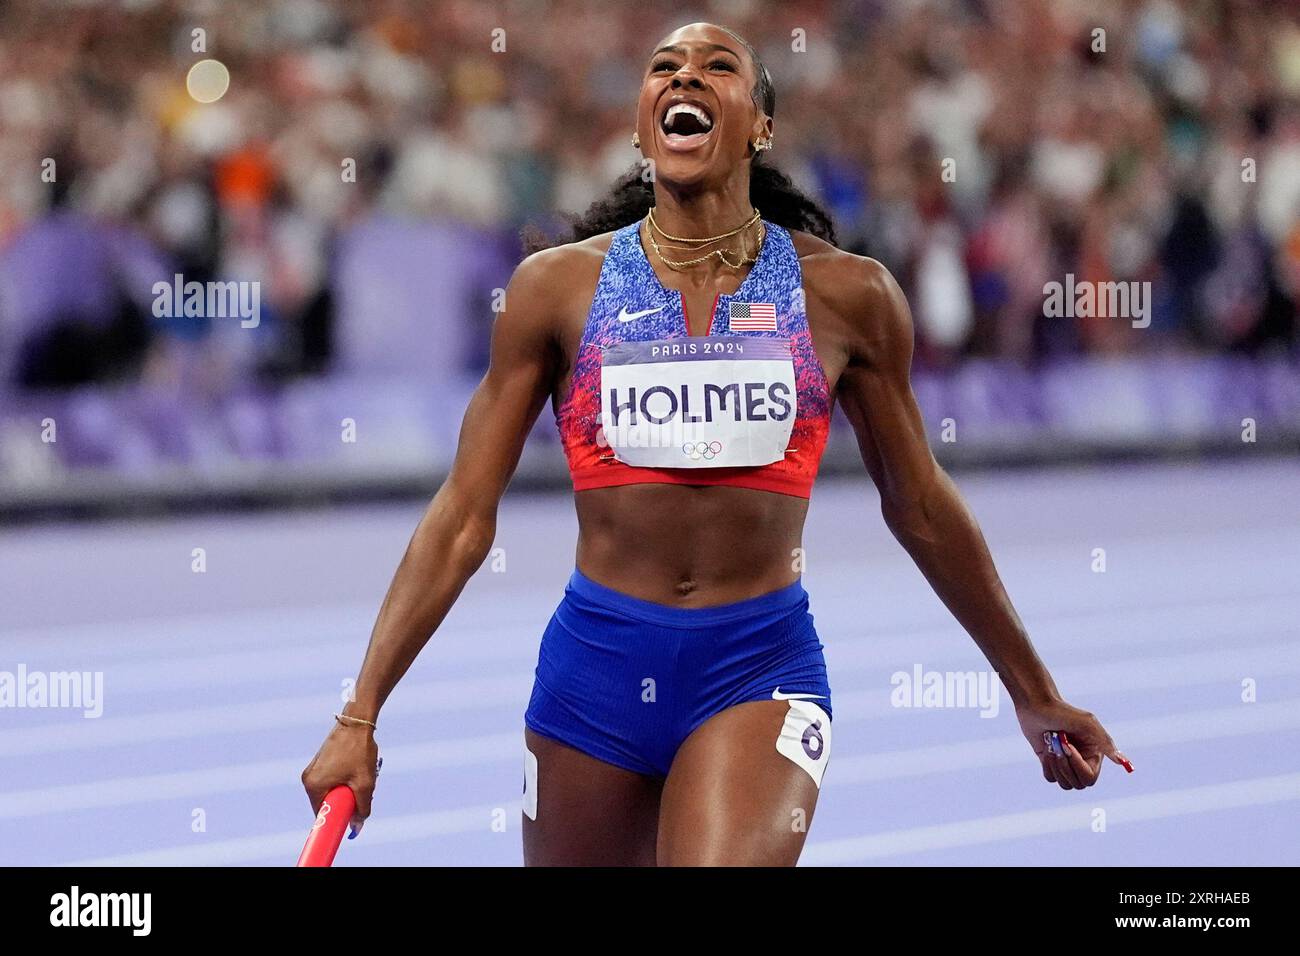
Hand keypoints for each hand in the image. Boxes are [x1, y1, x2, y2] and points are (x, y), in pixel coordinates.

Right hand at [301, 720, 379, 836]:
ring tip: (360, 774)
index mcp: (313, 786)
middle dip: (345, 801)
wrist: (357, 722)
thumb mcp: (364, 784)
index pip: (322, 815)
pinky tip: (356, 767)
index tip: (350, 819)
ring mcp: (313, 770)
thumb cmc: (359, 752)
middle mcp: (308, 779)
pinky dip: (344, 780)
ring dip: (347, 789)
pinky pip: (332, 780)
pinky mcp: (320, 762)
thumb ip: (362, 808)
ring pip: (332, 791)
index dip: (336, 820)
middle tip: (361, 789)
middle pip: (328, 803)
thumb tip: (357, 827)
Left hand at [1015, 697, 1131, 789]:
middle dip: (1065, 766)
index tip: (1069, 747)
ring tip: (1051, 745)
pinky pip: (1051, 778)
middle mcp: (1083, 762)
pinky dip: (1047, 766)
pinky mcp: (1051, 763)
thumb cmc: (1064, 712)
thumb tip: (1123, 761)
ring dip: (1055, 765)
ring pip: (1064, 783)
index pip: (1090, 778)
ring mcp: (1066, 763)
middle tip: (1059, 745)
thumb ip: (1106, 744)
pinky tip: (1045, 750)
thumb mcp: (1088, 724)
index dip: (1078, 765)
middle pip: (1078, 784)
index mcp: (1094, 755)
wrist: (1038, 706)